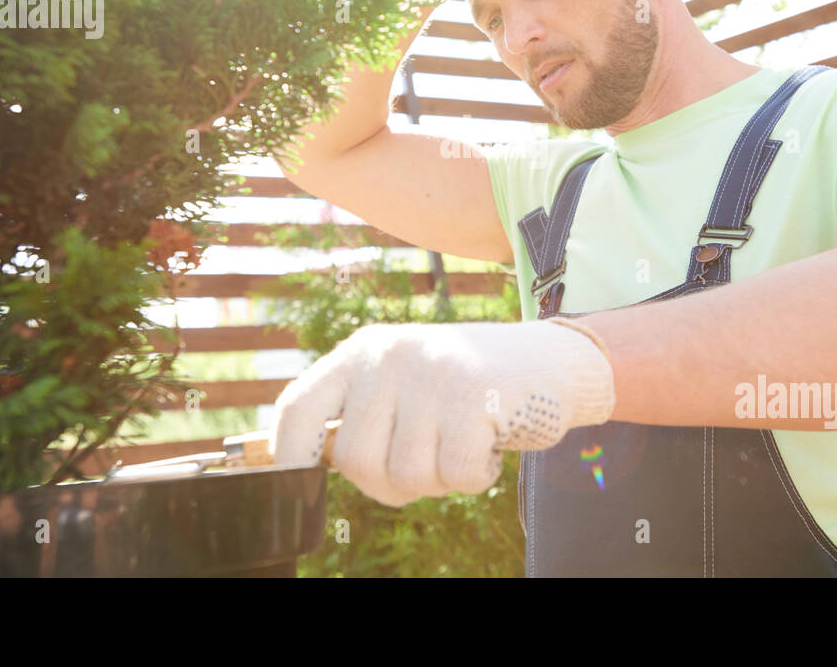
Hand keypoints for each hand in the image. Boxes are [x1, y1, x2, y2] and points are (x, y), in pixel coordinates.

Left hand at [268, 320, 613, 506]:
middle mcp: (391, 356)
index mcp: (363, 352)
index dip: (288, 454)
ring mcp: (434, 374)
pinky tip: (490, 444)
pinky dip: (476, 476)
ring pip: (407, 475)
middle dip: (390, 482)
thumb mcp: (403, 383)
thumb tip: (301, 468)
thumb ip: (361, 415)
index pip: (300, 407)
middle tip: (428, 461)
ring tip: (463, 442)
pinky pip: (456, 474)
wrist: (548, 360)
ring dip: (439, 479)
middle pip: (356, 460)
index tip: (292, 484)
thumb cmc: (464, 388)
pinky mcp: (477, 398)